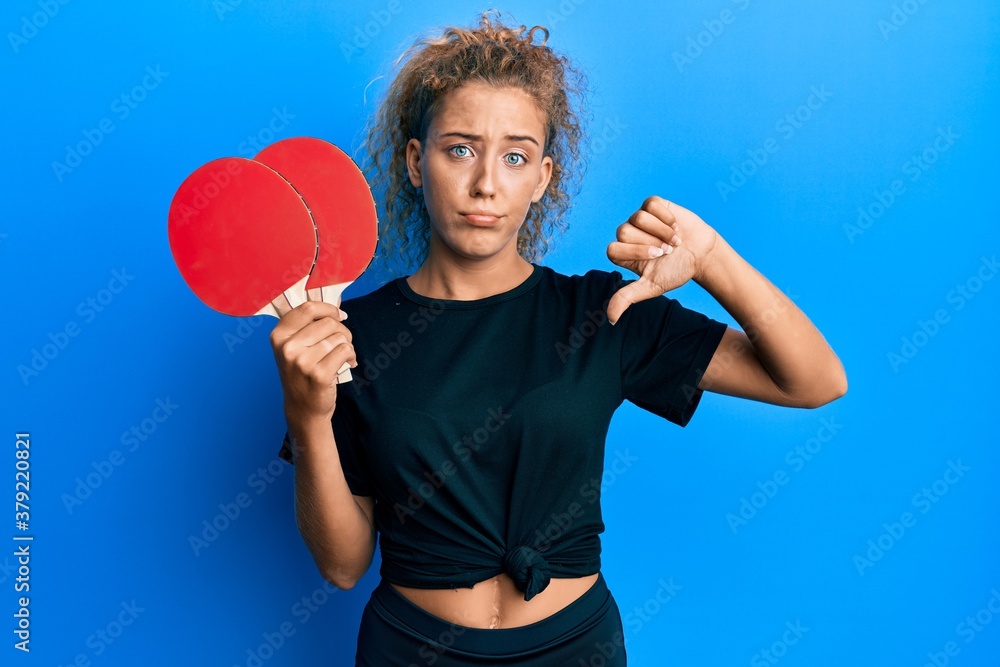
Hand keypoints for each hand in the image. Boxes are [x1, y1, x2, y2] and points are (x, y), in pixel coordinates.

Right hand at [269, 301, 357, 426]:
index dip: (328, 309)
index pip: (307, 308)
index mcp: (279, 336)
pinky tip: (348, 363)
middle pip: (328, 322)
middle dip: (342, 330)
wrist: (303, 409)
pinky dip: (351, 355)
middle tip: (342, 342)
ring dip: (347, 345)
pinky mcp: (319, 374)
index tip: (338, 316)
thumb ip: (307, 327)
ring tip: (343, 356)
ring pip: (339, 337)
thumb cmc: (302, 374)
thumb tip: (336, 308)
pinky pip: (345, 350)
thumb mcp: (293, 348)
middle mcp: (287, 347)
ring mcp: (302, 362)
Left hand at [606, 196, 719, 322]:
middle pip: (624, 232)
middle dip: (650, 242)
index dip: (635, 251)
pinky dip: (666, 217)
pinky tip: (676, 227)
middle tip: (667, 250)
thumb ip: (627, 298)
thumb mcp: (651, 287)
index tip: (657, 257)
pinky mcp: (653, 205)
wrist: (700, 255)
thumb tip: (611, 319)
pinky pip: (651, 204)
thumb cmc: (675, 271)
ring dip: (661, 230)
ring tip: (674, 240)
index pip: (612, 249)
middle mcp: (628, 235)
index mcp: (623, 254)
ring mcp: (639, 219)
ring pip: (638, 217)